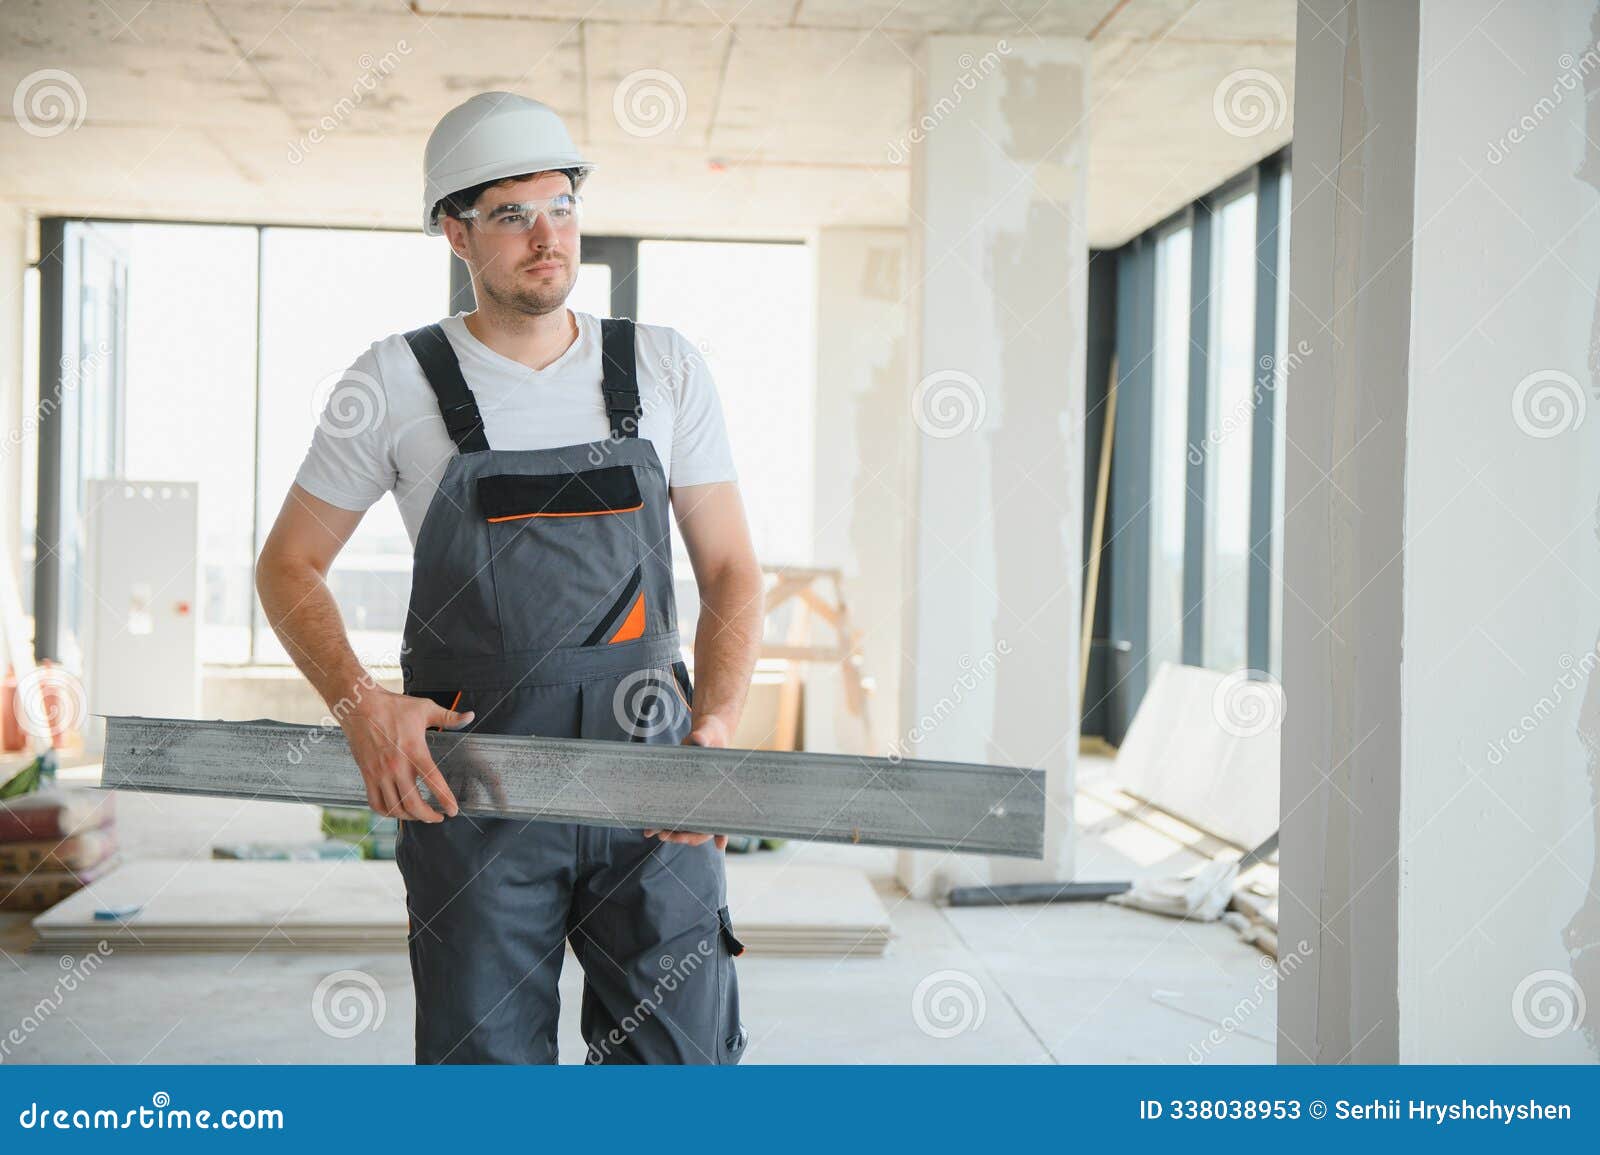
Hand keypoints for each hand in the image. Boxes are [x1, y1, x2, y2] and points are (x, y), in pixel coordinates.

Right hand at [341, 686, 471, 821]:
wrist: (359, 705)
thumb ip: (449, 717)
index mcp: (414, 750)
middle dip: (428, 816)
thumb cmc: (393, 706)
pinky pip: (375, 803)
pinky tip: (397, 810)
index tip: (453, 810)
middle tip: (439, 817)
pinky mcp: (367, 775)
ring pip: (394, 807)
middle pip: (413, 803)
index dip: (445, 799)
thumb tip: (470, 716)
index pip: (433, 781)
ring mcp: (379, 773)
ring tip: (420, 815)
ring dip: (409, 817)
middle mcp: (396, 766)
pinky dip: (387, 812)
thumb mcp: (425, 708)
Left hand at [644, 715, 731, 850]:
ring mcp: (695, 800)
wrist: (705, 734)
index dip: (720, 832)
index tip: (718, 845)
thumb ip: (702, 738)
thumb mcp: (708, 734)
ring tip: (651, 832)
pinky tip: (649, 828)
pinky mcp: (683, 796)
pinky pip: (674, 815)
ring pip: (685, 825)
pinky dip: (662, 823)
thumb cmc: (710, 735)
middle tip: (665, 835)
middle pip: (701, 828)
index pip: (723, 818)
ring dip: (670, 832)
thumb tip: (697, 741)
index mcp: (721, 790)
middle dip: (684, 835)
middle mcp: (708, 800)